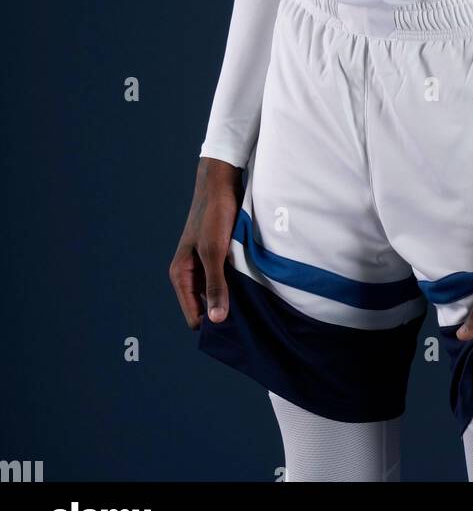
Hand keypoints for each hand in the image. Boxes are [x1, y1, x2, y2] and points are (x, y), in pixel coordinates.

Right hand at [169, 158, 243, 327]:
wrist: (222, 183)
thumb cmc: (214, 215)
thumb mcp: (214, 252)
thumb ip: (215, 286)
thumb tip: (217, 320)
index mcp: (181, 275)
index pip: (195, 317)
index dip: (212, 324)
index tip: (237, 327)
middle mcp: (190, 274)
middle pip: (206, 308)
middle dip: (224, 312)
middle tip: (250, 316)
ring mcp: (205, 266)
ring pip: (219, 294)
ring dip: (234, 298)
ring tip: (254, 301)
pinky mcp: (219, 257)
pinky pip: (228, 280)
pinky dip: (238, 284)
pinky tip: (254, 285)